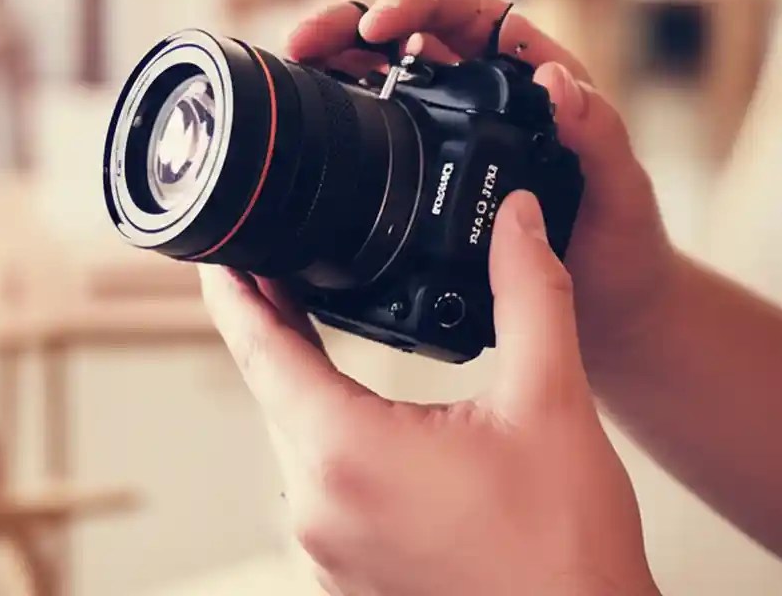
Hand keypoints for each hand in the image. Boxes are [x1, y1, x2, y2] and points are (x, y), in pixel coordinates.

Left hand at [199, 193, 658, 595]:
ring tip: (306, 323)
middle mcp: (318, 508)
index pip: (261, 351)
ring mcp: (326, 549)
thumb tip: (518, 221)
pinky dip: (328, 438)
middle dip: (273, 325)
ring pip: (297, 441)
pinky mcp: (346, 575)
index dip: (234, 292)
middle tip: (271, 263)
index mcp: (347, 454)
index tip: (217, 252)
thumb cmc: (564, 552)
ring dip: (302, 382)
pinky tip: (355, 414)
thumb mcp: (553, 404)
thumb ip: (529, 297)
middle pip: (274, 392)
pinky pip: (319, 487)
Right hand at [287, 0, 677, 368]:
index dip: (418, 4)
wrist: (607, 314)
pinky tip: (307, 133)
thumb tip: (557, 79)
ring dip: (332, 67)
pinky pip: (372, 138)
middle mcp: (481, 100)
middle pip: (403, 37)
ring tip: (293, 70)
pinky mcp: (423, 183)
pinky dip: (336, 124)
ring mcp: (447, 140)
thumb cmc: (624, 247)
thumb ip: (598, 135)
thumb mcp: (620, 190)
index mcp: (528, 80)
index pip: (464, 13)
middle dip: (349, 26)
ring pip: (378, 82)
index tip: (383, 26)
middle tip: (305, 40)